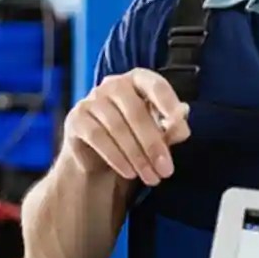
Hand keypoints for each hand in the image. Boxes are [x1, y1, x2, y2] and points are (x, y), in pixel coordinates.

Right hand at [62, 68, 190, 185]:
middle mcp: (113, 85)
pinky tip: (128, 172)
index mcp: (138, 81)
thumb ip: (172, 127)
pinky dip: (116, 157)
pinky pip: (97, 136)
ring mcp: (92, 100)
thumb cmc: (135, 140)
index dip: (168, 102)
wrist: (98, 161)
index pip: (155, 84)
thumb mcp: (158, 134)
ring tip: (150, 177)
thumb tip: (182, 122)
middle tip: (165, 169)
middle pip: (135, 111)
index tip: (179, 124)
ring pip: (117, 126)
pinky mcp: (76, 119)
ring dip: (136, 155)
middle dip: (153, 143)